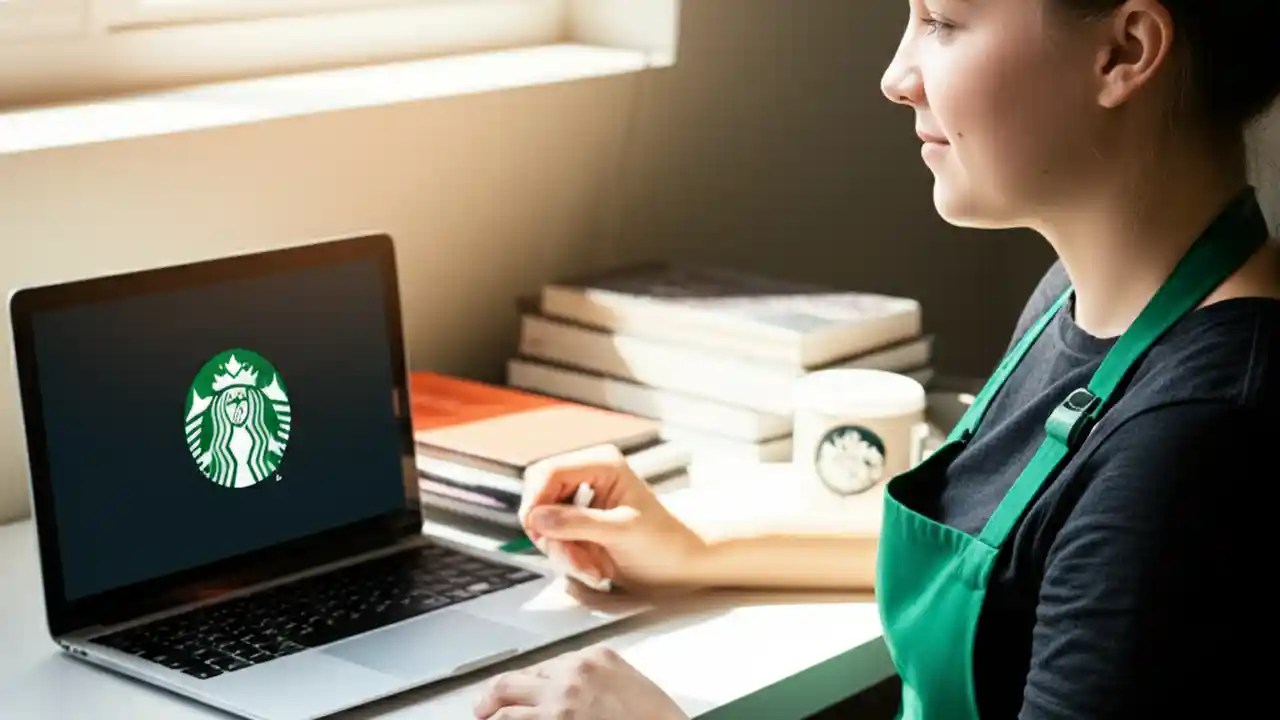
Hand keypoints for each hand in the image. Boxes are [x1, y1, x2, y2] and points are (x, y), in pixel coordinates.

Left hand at [473, 646, 686, 719]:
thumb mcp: (625, 683)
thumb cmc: (654, 717)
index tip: (513, 693)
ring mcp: (560, 703)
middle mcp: (571, 674)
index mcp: (592, 658)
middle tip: (483, 709)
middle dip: (492, 696)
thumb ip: (592, 679)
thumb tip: (565, 692)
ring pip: (505, 708)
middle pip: (513, 680)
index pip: (541, 667)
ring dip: (491, 716)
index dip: (523, 685)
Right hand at [519, 444, 706, 590]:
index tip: (538, 532)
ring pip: (542, 522)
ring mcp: (580, 500)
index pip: (550, 472)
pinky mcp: (577, 523)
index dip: (537, 500)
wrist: (679, 564)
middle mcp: (587, 476)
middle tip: (572, 558)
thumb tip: (536, 517)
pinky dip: (566, 558)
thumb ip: (578, 523)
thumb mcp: (622, 531)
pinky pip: (552, 539)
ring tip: (591, 569)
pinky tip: (591, 568)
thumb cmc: (663, 542)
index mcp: (602, 464)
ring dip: (561, 551)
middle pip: (539, 496)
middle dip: (550, 533)